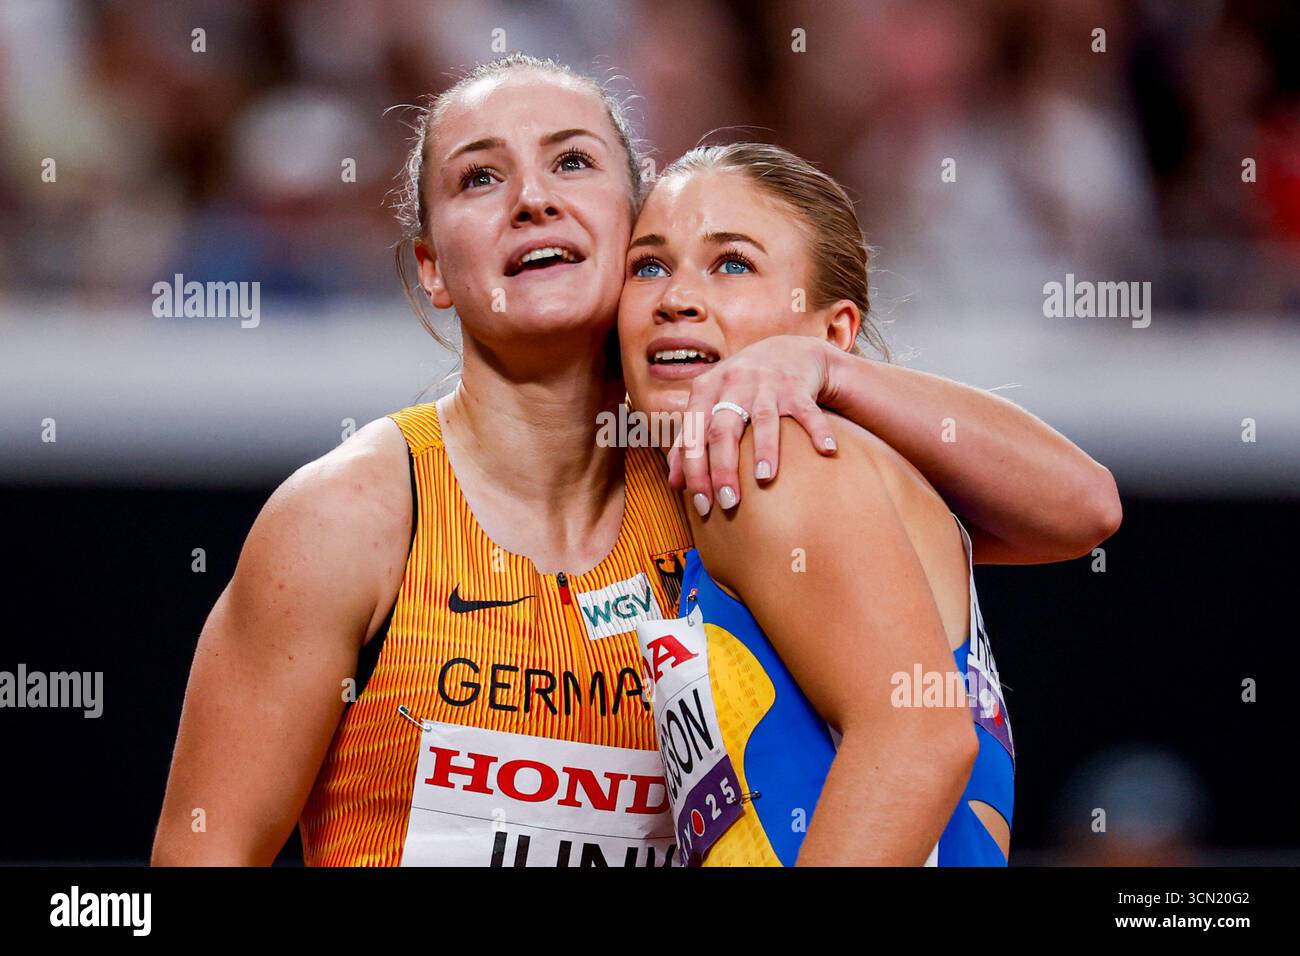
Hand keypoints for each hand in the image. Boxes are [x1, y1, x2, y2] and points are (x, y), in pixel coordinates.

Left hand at [669, 335, 842, 514]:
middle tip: (728, 502)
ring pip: (763, 419)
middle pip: (723, 430)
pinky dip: (818, 429)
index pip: (694, 435)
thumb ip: (690, 441)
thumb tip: (673, 483)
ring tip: (764, 478)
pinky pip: (807, 410)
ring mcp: (767, 384)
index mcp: (706, 391)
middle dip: (723, 468)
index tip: (701, 505)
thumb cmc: (740, 388)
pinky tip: (826, 450)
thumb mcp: (710, 404)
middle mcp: (733, 384)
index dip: (695, 471)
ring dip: (764, 449)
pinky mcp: (797, 386)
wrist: (787, 351)